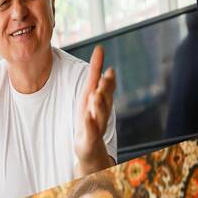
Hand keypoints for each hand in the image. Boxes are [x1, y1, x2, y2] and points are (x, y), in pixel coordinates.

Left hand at [73, 46, 115, 171]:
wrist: (91, 149)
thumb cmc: (90, 118)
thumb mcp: (90, 91)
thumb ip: (95, 71)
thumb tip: (100, 48)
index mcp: (102, 101)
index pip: (107, 89)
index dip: (109, 81)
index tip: (110, 70)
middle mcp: (102, 113)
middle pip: (106, 100)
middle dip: (106, 90)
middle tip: (106, 78)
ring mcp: (97, 127)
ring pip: (99, 115)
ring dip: (99, 105)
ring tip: (95, 95)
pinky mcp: (90, 139)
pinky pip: (91, 131)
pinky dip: (90, 124)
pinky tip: (88, 117)